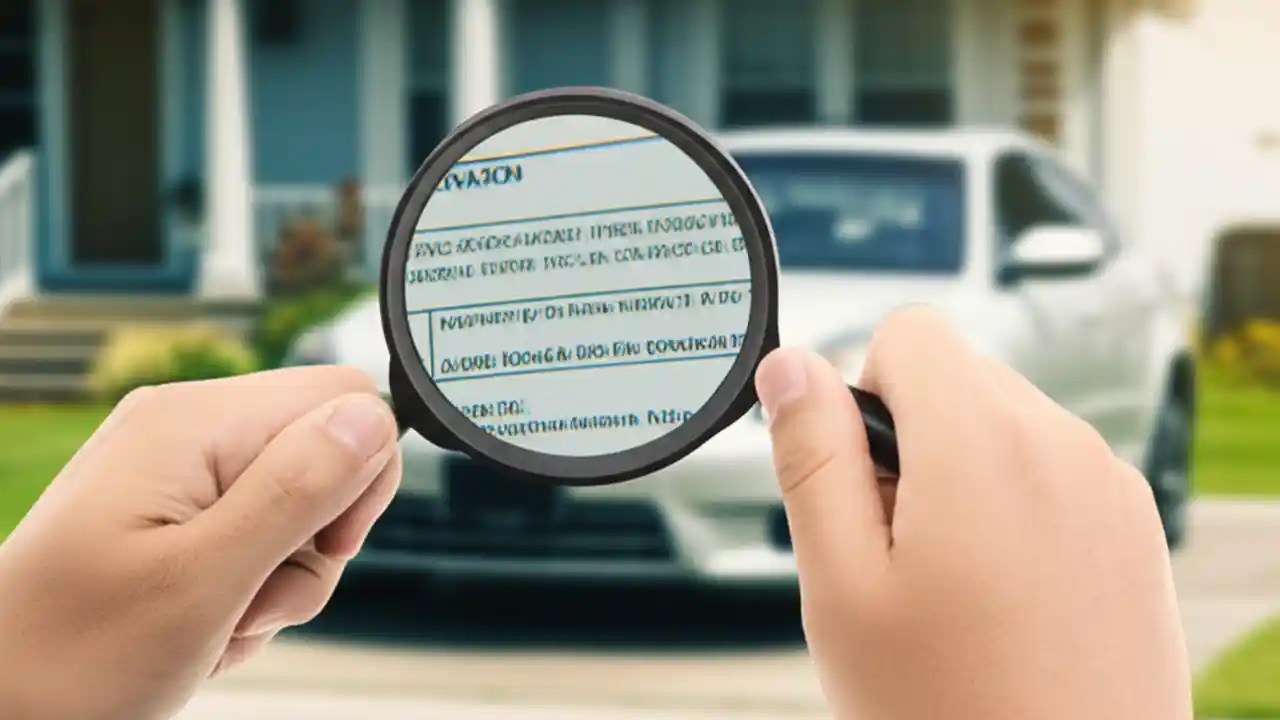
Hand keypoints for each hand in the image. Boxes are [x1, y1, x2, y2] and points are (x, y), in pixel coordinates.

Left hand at [0, 367, 401, 719]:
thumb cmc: (72, 660)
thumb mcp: (202, 581)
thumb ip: (295, 491)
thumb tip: (373, 417)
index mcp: (193, 422)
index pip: (345, 399)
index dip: (361, 476)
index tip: (323, 548)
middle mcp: (188, 428)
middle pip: (328, 453)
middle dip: (318, 538)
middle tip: (260, 596)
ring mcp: (180, 468)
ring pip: (302, 504)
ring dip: (284, 577)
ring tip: (224, 620)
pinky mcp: (178, 508)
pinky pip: (261, 531)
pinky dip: (254, 586)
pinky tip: (209, 622)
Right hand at [755, 308, 1189, 718]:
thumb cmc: (947, 710)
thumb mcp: (842, 585)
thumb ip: (811, 457)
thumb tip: (791, 366)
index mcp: (983, 443)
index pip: (909, 331)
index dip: (861, 393)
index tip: (857, 477)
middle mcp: (1062, 444)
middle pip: (957, 377)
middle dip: (909, 439)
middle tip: (894, 550)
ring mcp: (1109, 485)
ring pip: (1004, 423)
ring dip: (960, 474)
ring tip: (949, 585)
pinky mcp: (1134, 526)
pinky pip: (1053, 470)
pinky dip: (1014, 506)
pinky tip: (1002, 596)